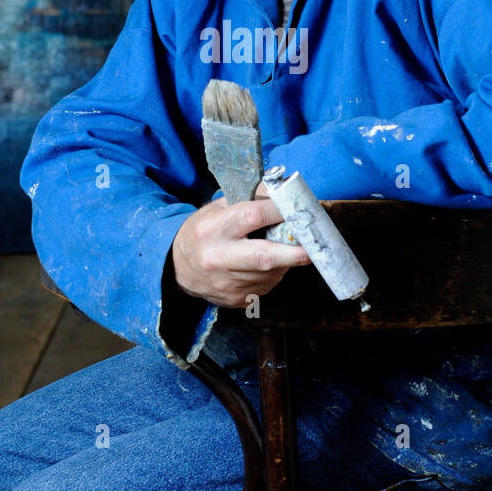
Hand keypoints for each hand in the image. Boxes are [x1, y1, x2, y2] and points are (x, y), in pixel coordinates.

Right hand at [171, 191, 309, 308]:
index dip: (278, 211)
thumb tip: (282, 190)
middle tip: (314, 247)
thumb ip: (247, 201)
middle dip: (294, 253)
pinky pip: (266, 286)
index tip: (296, 207)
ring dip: (286, 261)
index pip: (252, 216)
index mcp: (213, 229)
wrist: (177, 267)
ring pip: (270, 274)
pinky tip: (269, 265)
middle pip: (264, 257)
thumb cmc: (202, 232)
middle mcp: (218, 258)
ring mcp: (227, 283)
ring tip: (288, 249)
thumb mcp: (216, 209)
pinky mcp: (235, 300)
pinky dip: (275, 274)